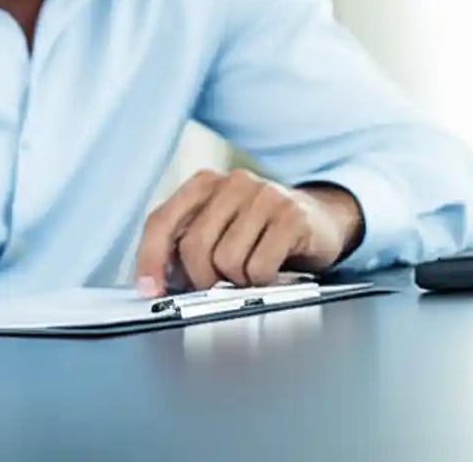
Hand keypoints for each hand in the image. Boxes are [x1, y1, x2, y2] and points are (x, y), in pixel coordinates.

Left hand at [135, 169, 363, 296]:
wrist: (323, 220)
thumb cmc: (260, 232)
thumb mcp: (219, 230)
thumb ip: (185, 246)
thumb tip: (155, 284)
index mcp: (204, 183)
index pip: (161, 220)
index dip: (149, 259)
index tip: (149, 290)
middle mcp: (232, 182)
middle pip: (193, 246)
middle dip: (201, 279)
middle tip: (218, 285)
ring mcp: (265, 195)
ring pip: (226, 260)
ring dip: (237, 280)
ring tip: (251, 271)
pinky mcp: (292, 216)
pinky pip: (259, 267)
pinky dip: (262, 281)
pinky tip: (273, 271)